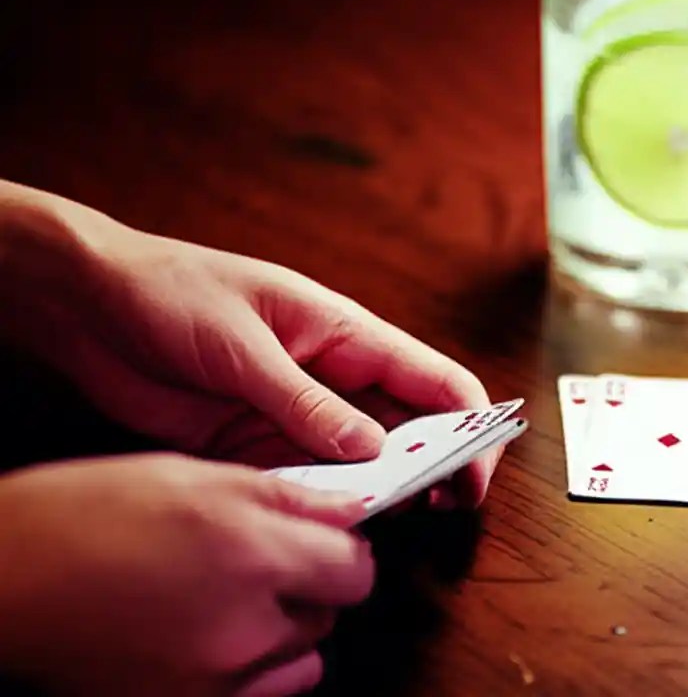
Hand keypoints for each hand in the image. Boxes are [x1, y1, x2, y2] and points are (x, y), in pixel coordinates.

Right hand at [0, 454, 373, 695]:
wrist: (5, 579)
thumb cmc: (84, 517)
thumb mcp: (194, 477)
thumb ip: (288, 498)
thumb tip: (354, 508)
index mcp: (250, 554)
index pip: (355, 568)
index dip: (343, 549)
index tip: (324, 541)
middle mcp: (242, 628)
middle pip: (328, 615)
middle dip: (307, 588)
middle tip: (260, 563)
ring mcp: (214, 681)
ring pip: (300, 663)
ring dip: (283, 636)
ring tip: (231, 603)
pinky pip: (258, 696)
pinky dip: (250, 673)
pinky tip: (209, 638)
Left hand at [18, 192, 498, 508]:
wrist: (87, 302)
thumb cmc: (172, 291)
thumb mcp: (243, 345)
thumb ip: (304, 402)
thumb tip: (368, 451)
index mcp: (345, 334)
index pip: (434, 382)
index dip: (469, 428)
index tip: (473, 475)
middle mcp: (333, 377)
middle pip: (408, 430)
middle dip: (430, 469)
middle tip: (438, 511)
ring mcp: (296, 414)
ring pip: (357, 465)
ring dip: (370, 493)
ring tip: (374, 520)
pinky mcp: (255, 444)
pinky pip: (302, 482)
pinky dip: (314, 504)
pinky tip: (316, 521)